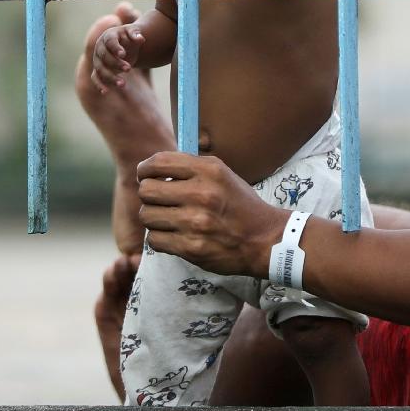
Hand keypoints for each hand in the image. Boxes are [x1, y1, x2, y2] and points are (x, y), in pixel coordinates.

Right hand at [89, 18, 146, 93]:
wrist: (125, 45)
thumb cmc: (129, 37)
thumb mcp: (133, 32)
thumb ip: (136, 34)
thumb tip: (140, 38)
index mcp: (108, 36)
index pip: (110, 42)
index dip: (116, 48)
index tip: (123, 54)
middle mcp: (100, 48)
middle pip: (104, 56)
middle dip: (116, 63)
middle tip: (129, 68)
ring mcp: (97, 60)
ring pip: (100, 69)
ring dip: (110, 77)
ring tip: (123, 84)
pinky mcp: (98, 70)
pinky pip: (95, 78)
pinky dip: (99, 85)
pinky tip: (105, 92)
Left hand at [136, 151, 284, 279]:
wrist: (265, 240)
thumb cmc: (239, 205)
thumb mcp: (222, 174)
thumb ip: (190, 167)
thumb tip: (153, 167)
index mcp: (209, 170)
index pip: (159, 162)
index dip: (145, 169)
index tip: (145, 175)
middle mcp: (201, 194)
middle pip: (146, 190)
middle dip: (147, 194)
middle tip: (156, 199)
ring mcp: (196, 223)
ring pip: (147, 216)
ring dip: (153, 217)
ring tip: (166, 218)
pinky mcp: (192, 248)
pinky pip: (155, 239)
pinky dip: (159, 237)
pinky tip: (171, 234)